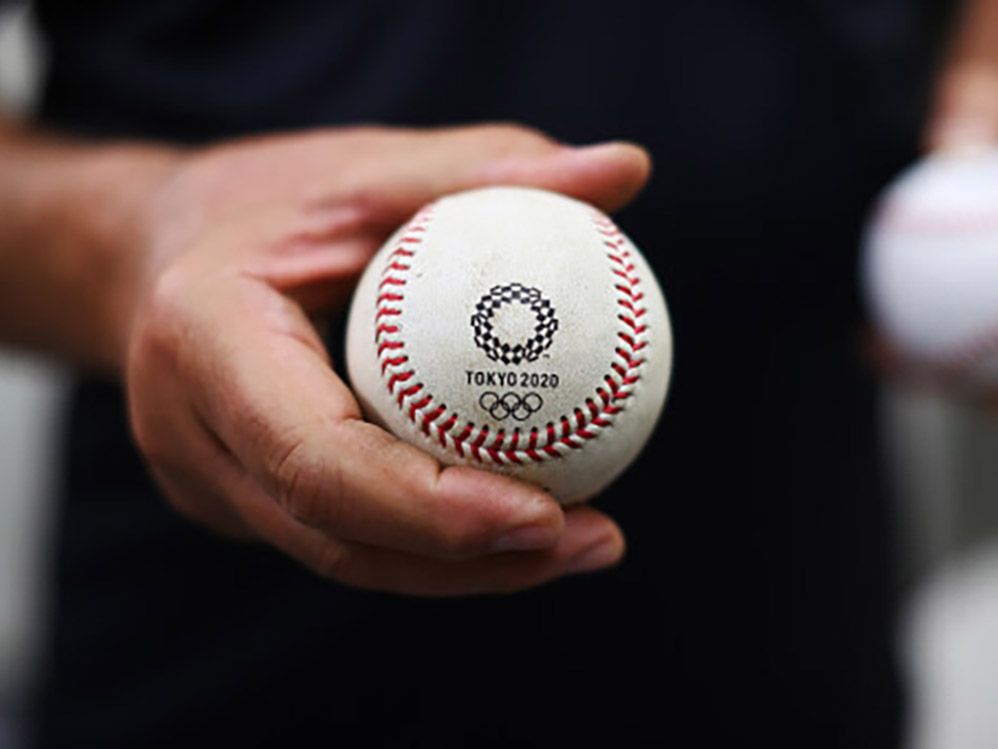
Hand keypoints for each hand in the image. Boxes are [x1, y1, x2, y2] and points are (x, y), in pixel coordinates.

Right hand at [124, 124, 650, 594]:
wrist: (155, 246)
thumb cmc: (269, 199)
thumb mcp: (373, 167)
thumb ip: (490, 168)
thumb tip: (627, 169)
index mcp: (204, 339)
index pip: (320, 460)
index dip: (433, 510)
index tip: (549, 513)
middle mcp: (187, 429)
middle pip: (336, 537)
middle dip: (472, 563)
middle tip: (594, 540)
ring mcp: (202, 477)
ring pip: (342, 555)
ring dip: (464, 570)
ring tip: (580, 543)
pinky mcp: (233, 495)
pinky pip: (340, 534)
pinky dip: (429, 541)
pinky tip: (515, 521)